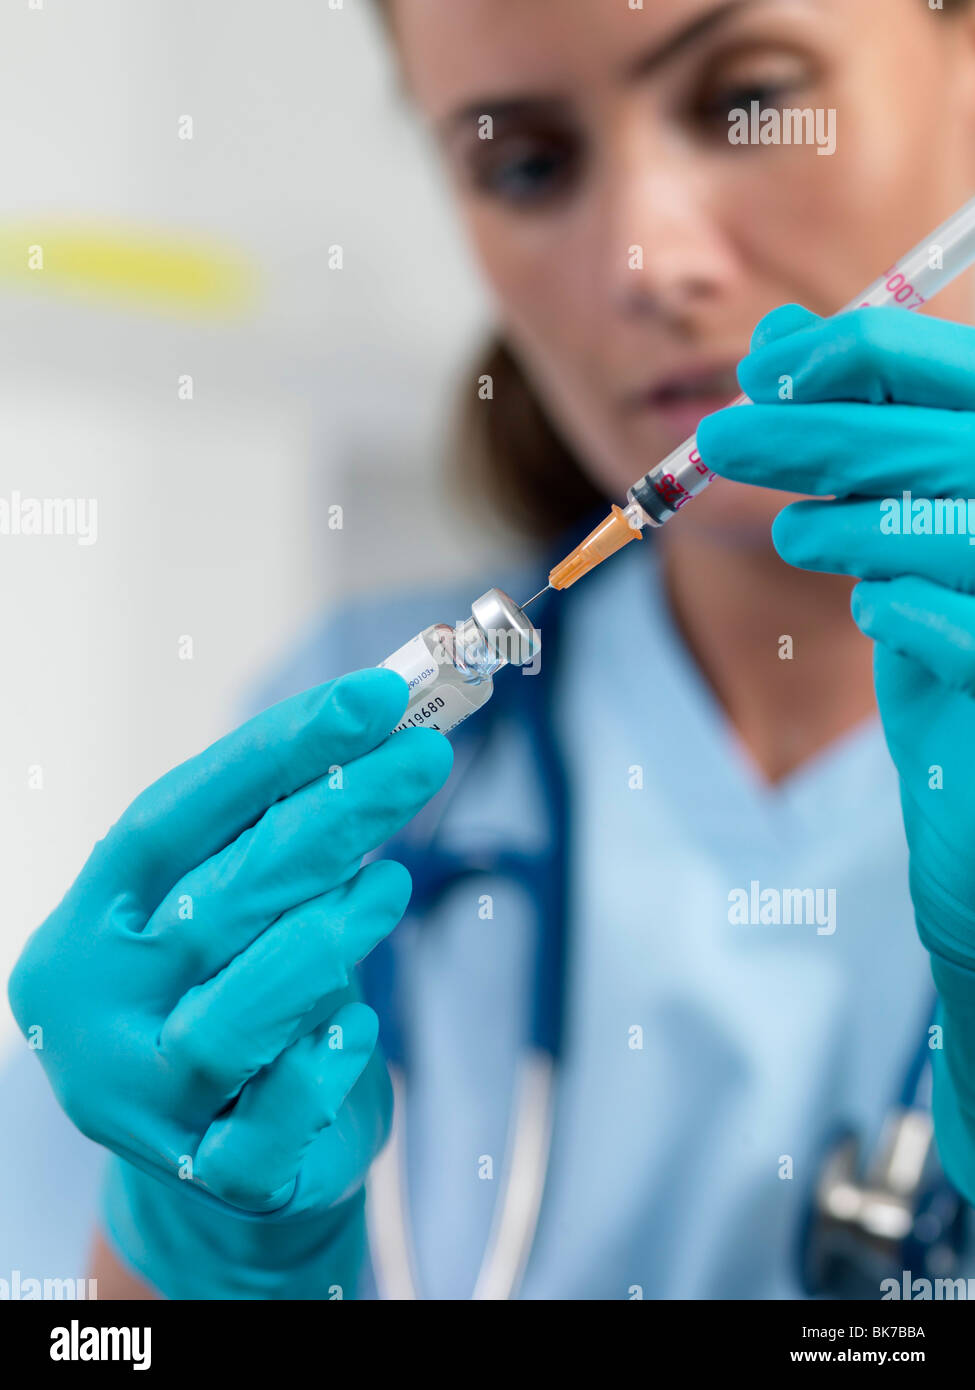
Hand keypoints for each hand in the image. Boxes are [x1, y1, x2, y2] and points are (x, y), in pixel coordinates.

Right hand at [7, 668, 452, 1294]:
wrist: (228, 1154)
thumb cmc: (234, 996)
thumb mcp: (233, 911)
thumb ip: (274, 834)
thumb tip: (378, 726)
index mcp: (86, 929)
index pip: (168, 820)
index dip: (274, 753)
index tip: (370, 699)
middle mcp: (94, 1016)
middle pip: (216, 901)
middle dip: (334, 817)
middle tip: (423, 758)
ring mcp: (142, 1105)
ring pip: (233, 1018)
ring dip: (325, 939)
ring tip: (391, 889)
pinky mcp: (213, 1174)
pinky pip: (275, 1117)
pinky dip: (322, 1062)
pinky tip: (358, 1024)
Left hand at [697, 304, 974, 1198]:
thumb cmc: (944, 655)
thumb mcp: (891, 532)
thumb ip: (851, 436)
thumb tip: (776, 335)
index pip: (947, 367)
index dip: (856, 350)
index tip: (768, 363)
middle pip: (938, 439)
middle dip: (815, 429)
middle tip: (719, 438)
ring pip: (951, 523)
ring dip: (852, 520)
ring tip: (798, 534)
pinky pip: (953, 622)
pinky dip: (900, 607)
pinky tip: (876, 616)